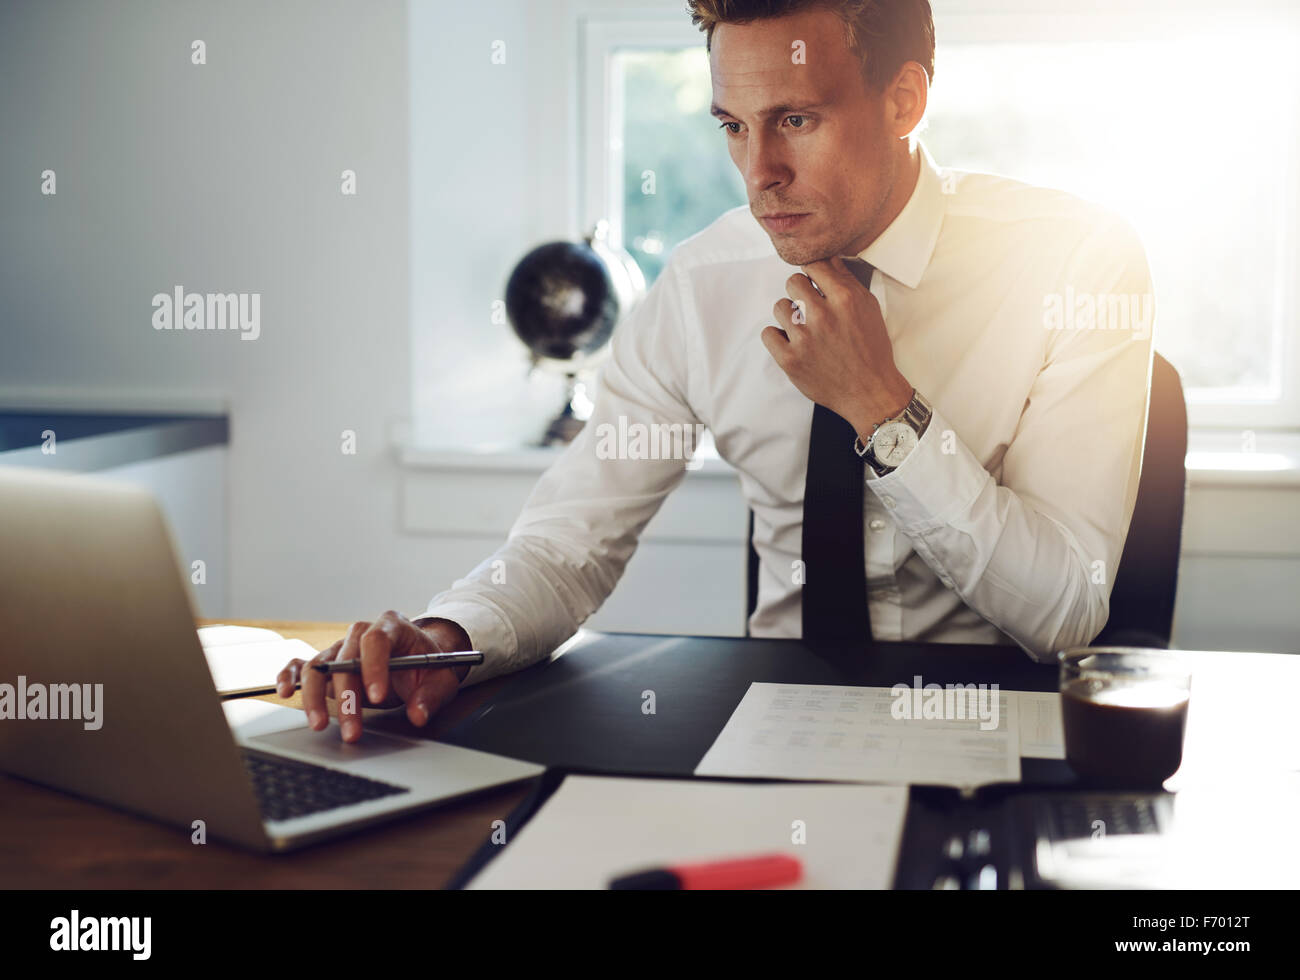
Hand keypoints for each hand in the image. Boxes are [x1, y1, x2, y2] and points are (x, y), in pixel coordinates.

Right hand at [276, 611, 472, 742]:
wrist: (419, 658)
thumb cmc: (428, 665)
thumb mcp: (441, 678)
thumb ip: (430, 696)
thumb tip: (417, 715)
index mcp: (392, 626)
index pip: (376, 640)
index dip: (373, 667)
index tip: (376, 697)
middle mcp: (362, 633)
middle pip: (344, 658)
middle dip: (347, 697)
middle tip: (352, 729)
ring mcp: (341, 647)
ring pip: (319, 665)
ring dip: (316, 697)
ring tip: (320, 724)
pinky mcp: (327, 663)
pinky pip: (301, 664)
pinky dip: (290, 675)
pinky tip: (286, 692)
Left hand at [760, 256, 913, 439]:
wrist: (869, 391)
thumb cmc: (871, 349)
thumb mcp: (868, 308)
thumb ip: (846, 281)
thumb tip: (827, 258)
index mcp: (844, 299)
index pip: (813, 264)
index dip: (812, 273)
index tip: (814, 283)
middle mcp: (823, 315)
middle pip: (792, 282)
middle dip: (800, 292)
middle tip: (810, 308)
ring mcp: (804, 338)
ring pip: (779, 307)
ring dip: (789, 316)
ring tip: (804, 329)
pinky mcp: (789, 359)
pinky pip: (768, 333)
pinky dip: (777, 338)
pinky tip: (792, 343)